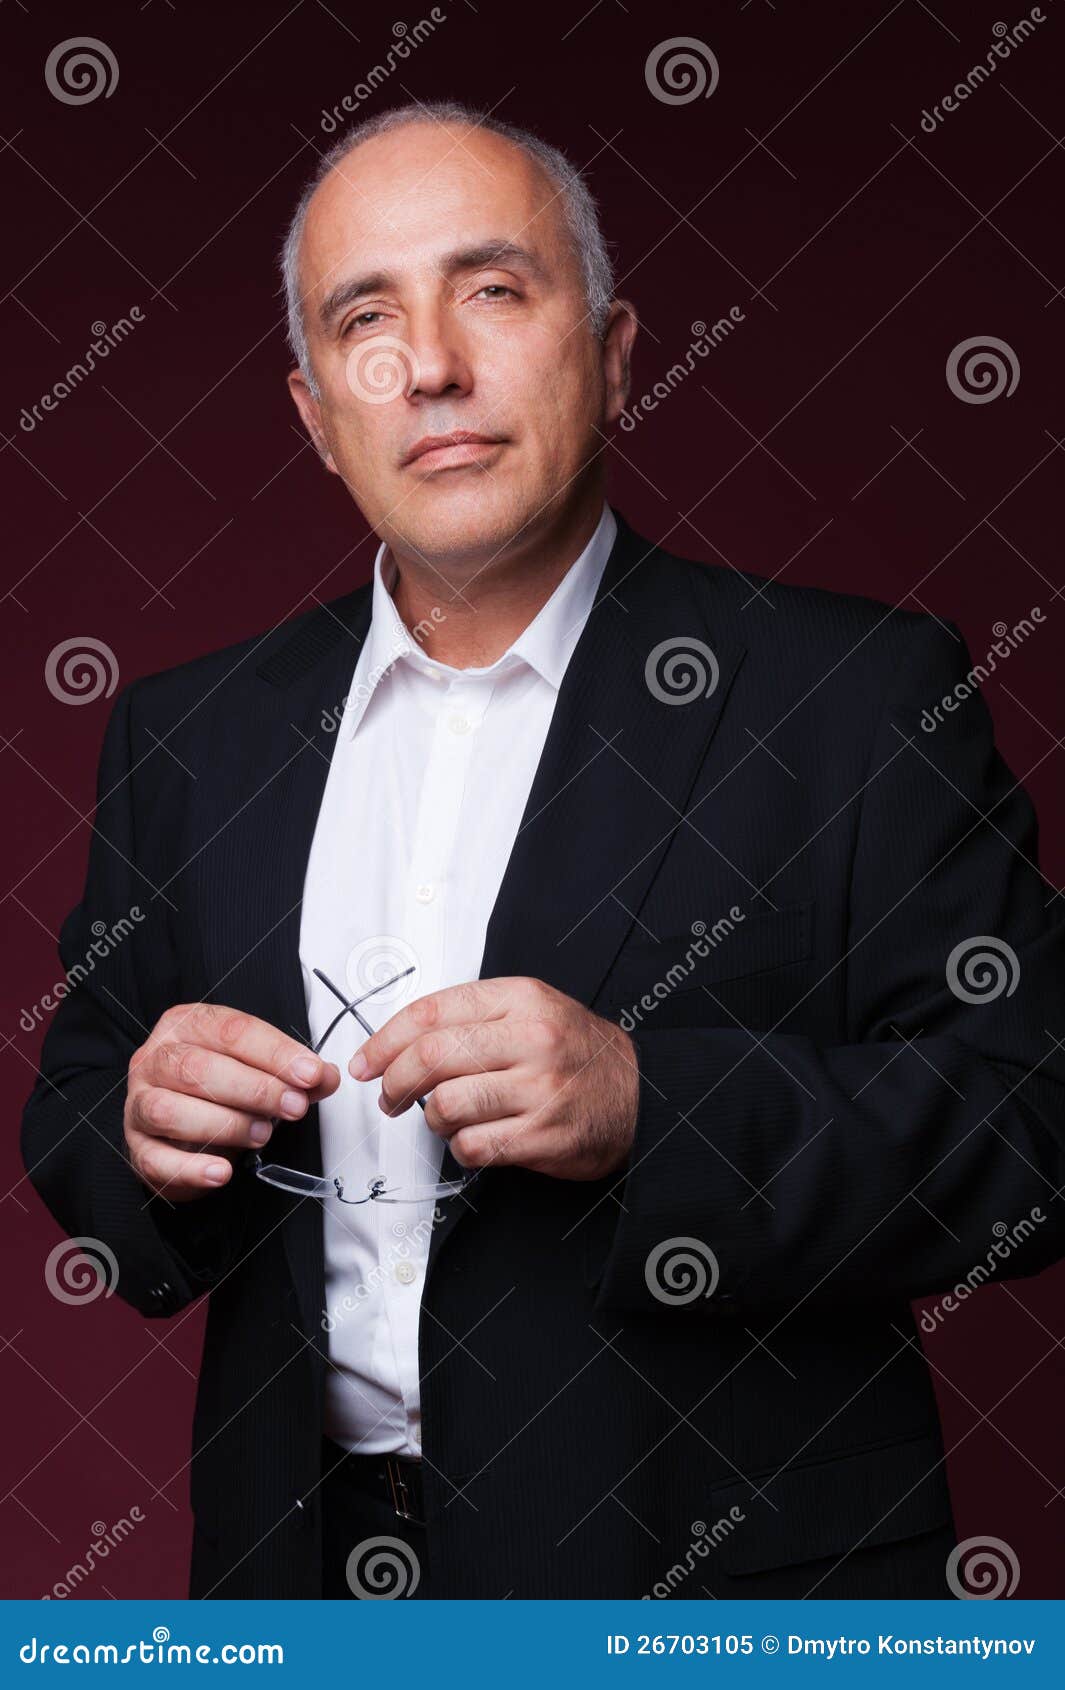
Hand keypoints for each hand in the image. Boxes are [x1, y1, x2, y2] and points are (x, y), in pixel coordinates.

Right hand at [124, 1003, 339, 1200]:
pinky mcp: (136, 1146)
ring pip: (169, 1109)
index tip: (309, 1073)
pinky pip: (155, 1158)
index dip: (274, 1052)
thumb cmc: (217, 1088)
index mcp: (186, 1026)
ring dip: (224, 1124)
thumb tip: (324, 1076)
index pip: (230, 1030)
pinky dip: (190, 1167)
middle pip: (196, 1067)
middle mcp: (155, 1059)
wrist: (179, 1127)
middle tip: (293, 1106)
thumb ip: (293, 1072)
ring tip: (262, 1134)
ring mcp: (138, 1103)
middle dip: (254, 1088)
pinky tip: (221, 1172)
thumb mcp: (259, 1070)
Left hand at [349, 977, 638, 1178]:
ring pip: (446, 1104)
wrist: (641, 1093)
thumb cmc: (577, 1054)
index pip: (431, 1012)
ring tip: (443, 1118)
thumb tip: (400, 1041)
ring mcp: (540, 1089)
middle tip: (388, 1097)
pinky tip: (474, 1139)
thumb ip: (473, 1018)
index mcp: (521, 999)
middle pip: (430, 1057)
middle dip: (394, 1083)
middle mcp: (531, 1038)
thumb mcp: (533, 1010)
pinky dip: (460, 1147)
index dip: (385, 1040)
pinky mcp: (544, 1134)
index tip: (366, 1062)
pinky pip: (473, 1145)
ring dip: (431, 1118)